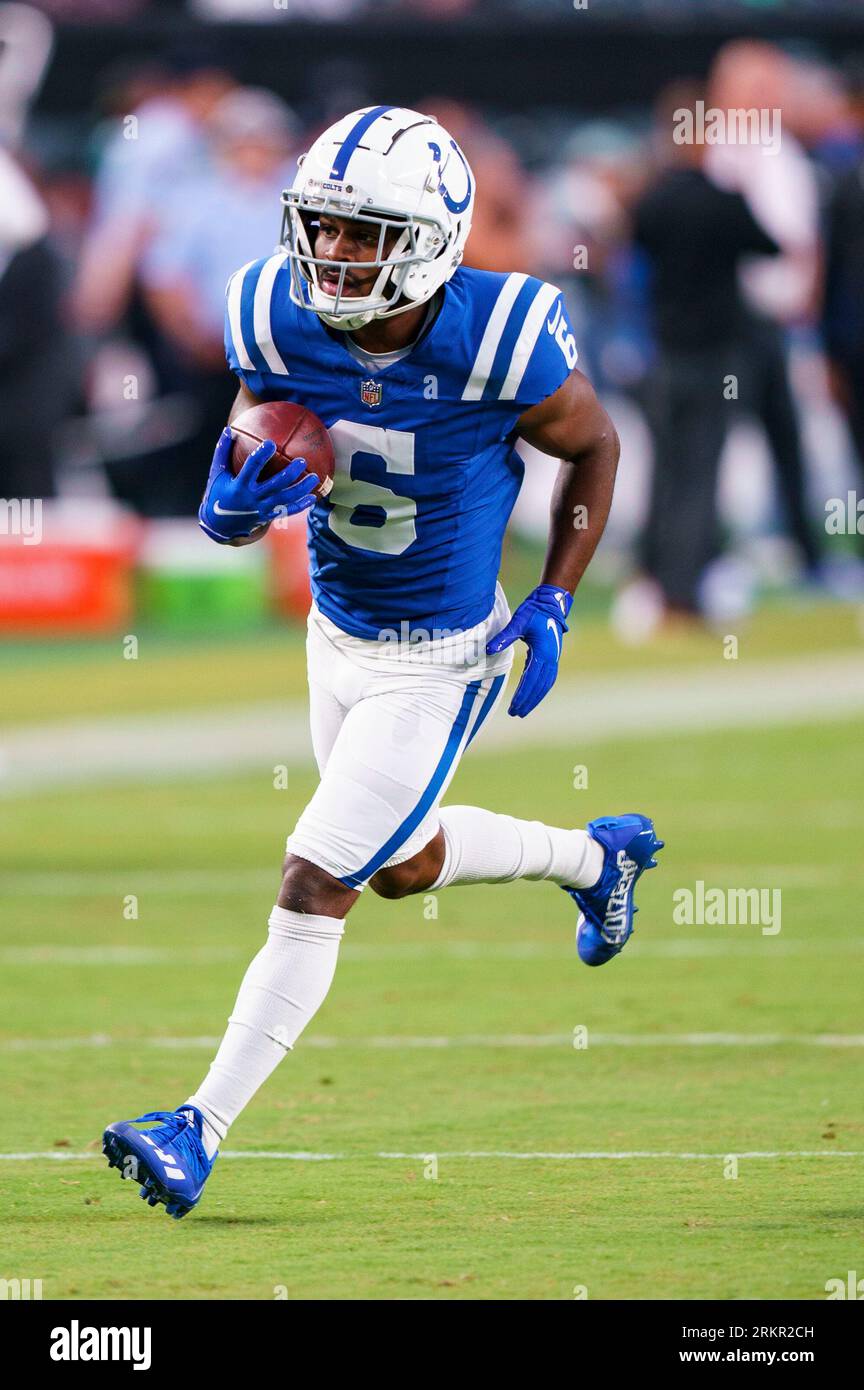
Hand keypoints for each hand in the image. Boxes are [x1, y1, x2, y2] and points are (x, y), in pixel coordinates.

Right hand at [198, 428, 318, 542]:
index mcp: (239, 486)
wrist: (221, 525)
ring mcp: (262, 509)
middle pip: (275, 485)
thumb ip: (222, 452)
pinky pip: (288, 510)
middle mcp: (252, 498)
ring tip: (315, 477)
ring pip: (286, 499)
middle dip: (290, 474)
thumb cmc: (219, 492)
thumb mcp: (217, 473)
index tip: (271, 443)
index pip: (251, 468)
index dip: (261, 456)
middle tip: (302, 461)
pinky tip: (313, 497)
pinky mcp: (268, 516)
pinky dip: (301, 504)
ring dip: (301, 489)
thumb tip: (229, 429)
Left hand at [485, 584, 571, 717]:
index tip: (514, 707)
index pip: (532, 680)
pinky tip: (529, 695)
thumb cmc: (534, 611)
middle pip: (540, 686)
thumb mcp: (518, 621)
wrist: (551, 604)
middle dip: (528, 701)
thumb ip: (504, 637)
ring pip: (545, 685)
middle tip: (516, 714)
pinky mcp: (552, 657)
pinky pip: (546, 679)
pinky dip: (539, 689)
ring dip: (534, 698)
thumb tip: (489, 650)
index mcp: (544, 653)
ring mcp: (553, 659)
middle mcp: (551, 659)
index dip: (523, 695)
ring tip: (523, 710)